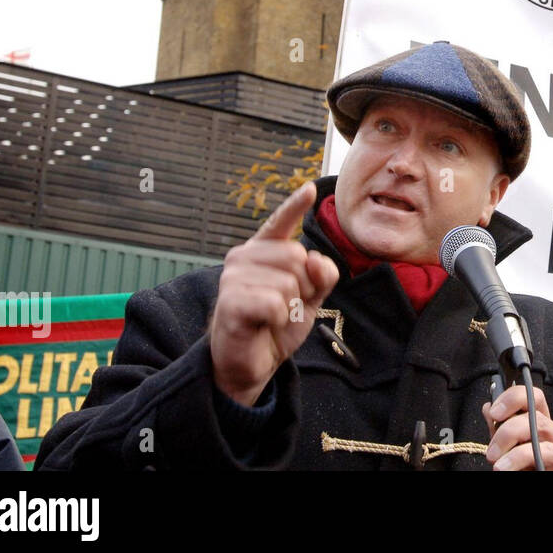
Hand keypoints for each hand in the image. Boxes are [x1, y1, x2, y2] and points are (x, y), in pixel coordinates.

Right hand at [210, 183, 338, 406]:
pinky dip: (277, 319)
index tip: (310, 190)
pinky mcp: (230, 301)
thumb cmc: (277, 324)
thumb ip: (322, 275)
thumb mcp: (310, 297)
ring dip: (289, 307)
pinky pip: (275, 303)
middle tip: (285, 306)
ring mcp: (233, 277)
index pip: (280, 223)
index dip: (295, 206)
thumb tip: (316, 260)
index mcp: (263, 251)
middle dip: (303, 287)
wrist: (252, 362)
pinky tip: (263, 324)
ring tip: (272, 317)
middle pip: (298, 257)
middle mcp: (244, 257)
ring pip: (289, 283)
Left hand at [481, 384, 552, 470]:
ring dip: (513, 441)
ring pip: (541, 426)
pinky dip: (522, 457)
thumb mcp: (509, 452)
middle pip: (535, 411)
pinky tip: (506, 468)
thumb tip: (487, 407)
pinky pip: (548, 452)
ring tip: (496, 463)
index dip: (512, 396)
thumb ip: (499, 431)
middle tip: (491, 450)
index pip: (532, 397)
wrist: (545, 488)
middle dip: (508, 426)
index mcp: (539, 425)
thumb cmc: (529, 473)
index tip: (493, 411)